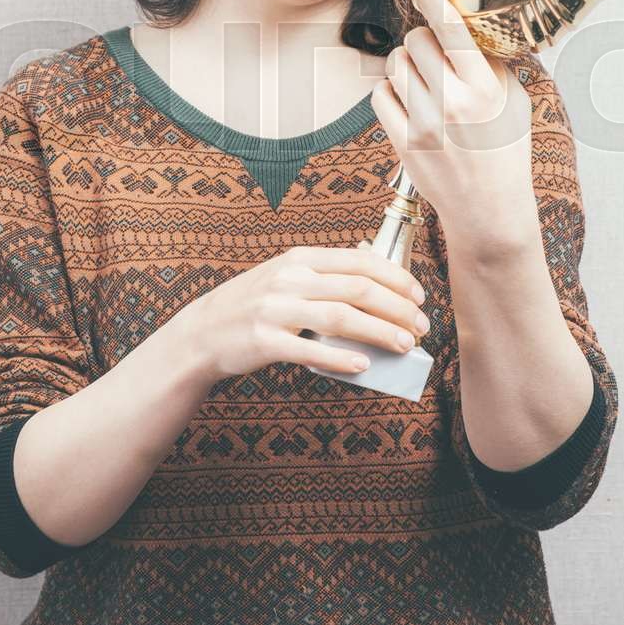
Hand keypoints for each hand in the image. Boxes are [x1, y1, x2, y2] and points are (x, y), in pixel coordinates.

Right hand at [180, 245, 430, 382]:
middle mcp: (289, 280)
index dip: (396, 279)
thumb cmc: (253, 304)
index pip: (360, 263)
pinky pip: (310, 351)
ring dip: (380, 332)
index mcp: (300, 259)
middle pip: (358, 290)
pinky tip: (363, 365)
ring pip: (341, 318)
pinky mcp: (265, 342)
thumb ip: (324, 269)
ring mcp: (275, 310)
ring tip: (404, 345)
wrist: (202, 332)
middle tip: (421, 327)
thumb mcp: (285, 274)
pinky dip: (340, 358)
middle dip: (398, 308)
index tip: (419, 296)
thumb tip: (371, 259)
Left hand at [371, 0, 535, 232]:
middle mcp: (454, 104)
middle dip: (425, 41)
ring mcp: (425, 124)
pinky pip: (380, 95)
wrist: (489, 210)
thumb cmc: (505, 150)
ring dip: (406, 64)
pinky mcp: (403, 143)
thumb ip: (494, 64)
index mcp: (486, 89)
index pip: (453, 30)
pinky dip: (391, 92)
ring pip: (395, 64)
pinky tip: (411, 103)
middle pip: (418, 41)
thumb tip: (473, 24)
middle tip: (439, 59)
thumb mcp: (514, 102)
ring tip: (426, 83)